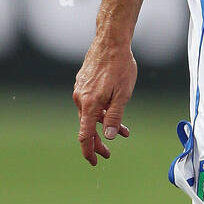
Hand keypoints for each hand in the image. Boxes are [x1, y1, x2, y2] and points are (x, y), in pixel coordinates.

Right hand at [73, 37, 136, 165]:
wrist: (110, 41)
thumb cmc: (120, 67)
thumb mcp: (123, 95)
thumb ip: (114, 117)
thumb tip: (108, 137)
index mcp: (89, 104)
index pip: (85, 135)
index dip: (89, 151)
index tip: (94, 161)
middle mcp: (81, 99)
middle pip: (87, 127)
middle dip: (98, 142)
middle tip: (108, 154)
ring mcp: (80, 90)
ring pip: (90, 115)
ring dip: (104, 125)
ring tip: (122, 132)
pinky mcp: (83, 83)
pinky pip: (91, 103)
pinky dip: (101, 111)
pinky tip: (113, 111)